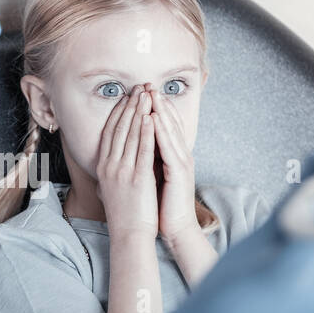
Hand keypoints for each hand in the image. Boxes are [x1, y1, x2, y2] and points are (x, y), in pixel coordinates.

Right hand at [95, 88, 158, 238]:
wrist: (129, 234)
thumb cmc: (124, 214)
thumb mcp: (111, 188)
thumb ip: (111, 172)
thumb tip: (110, 162)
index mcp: (104, 167)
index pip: (110, 133)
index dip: (118, 113)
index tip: (126, 97)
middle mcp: (110, 166)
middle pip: (119, 129)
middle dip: (129, 106)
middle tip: (139, 88)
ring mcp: (122, 171)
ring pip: (131, 135)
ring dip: (139, 112)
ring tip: (147, 95)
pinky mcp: (137, 178)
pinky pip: (142, 150)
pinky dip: (146, 132)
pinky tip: (151, 117)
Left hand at [149, 86, 199, 243]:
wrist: (175, 228)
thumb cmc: (161, 206)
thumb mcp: (151, 177)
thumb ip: (146, 161)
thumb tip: (131, 150)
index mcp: (173, 156)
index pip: (164, 126)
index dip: (154, 109)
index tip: (141, 93)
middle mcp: (180, 155)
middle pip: (169, 123)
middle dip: (158, 104)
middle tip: (147, 85)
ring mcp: (182, 162)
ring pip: (171, 131)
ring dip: (161, 111)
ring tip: (152, 94)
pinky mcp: (180, 172)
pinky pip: (170, 147)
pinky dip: (163, 132)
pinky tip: (155, 120)